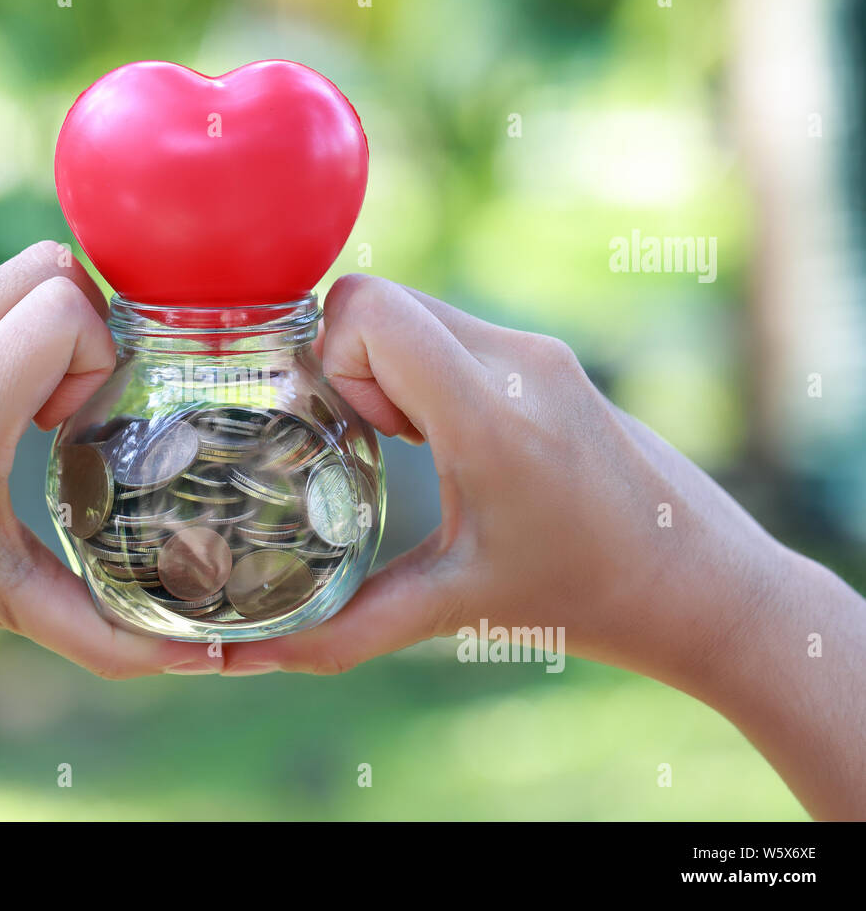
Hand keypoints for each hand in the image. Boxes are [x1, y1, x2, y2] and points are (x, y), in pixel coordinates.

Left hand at [0, 242, 219, 817]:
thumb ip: (107, 633)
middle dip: (82, 328)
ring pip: (0, 280)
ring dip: (36, 332)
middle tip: (63, 409)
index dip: (100, 356)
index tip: (80, 425)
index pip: (61, 309)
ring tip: (25, 416)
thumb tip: (199, 665)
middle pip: (43, 267)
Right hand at [225, 274, 865, 818]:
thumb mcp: (456, 609)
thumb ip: (347, 631)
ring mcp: (537, 352)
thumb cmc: (585, 598)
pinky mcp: (548, 358)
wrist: (699, 581)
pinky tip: (444, 439)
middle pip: (379, 300)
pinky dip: (423, 370)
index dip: (330, 359)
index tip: (346, 430)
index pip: (370, 311)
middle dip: (347, 365)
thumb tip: (261, 660)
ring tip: (411, 444)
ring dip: (387, 367)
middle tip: (370, 442)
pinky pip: (452, 330)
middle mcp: (516, 362)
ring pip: (415, 309)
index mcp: (489, 417)